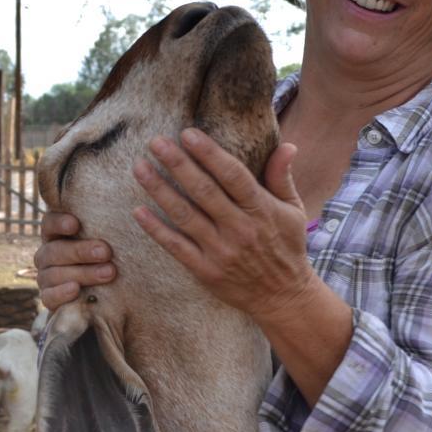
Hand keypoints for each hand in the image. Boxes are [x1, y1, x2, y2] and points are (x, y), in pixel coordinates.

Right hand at [34, 211, 115, 309]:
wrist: (95, 297)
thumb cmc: (102, 259)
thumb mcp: (102, 242)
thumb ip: (104, 230)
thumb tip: (133, 213)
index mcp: (56, 235)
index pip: (49, 223)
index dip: (59, 223)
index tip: (75, 224)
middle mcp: (47, 254)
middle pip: (55, 250)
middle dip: (81, 251)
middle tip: (106, 252)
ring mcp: (45, 277)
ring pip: (54, 274)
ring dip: (82, 273)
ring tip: (108, 273)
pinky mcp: (48, 298)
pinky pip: (49, 296)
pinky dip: (62, 293)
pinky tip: (76, 289)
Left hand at [131, 128, 316, 326]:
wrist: (283, 297)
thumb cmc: (286, 247)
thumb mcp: (293, 211)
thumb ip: (282, 177)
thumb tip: (287, 144)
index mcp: (261, 210)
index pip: (233, 175)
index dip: (209, 154)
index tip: (188, 133)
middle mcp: (240, 229)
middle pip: (204, 191)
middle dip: (178, 164)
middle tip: (155, 142)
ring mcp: (220, 251)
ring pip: (185, 215)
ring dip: (159, 190)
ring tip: (140, 167)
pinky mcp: (205, 270)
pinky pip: (176, 246)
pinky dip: (156, 229)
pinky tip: (138, 211)